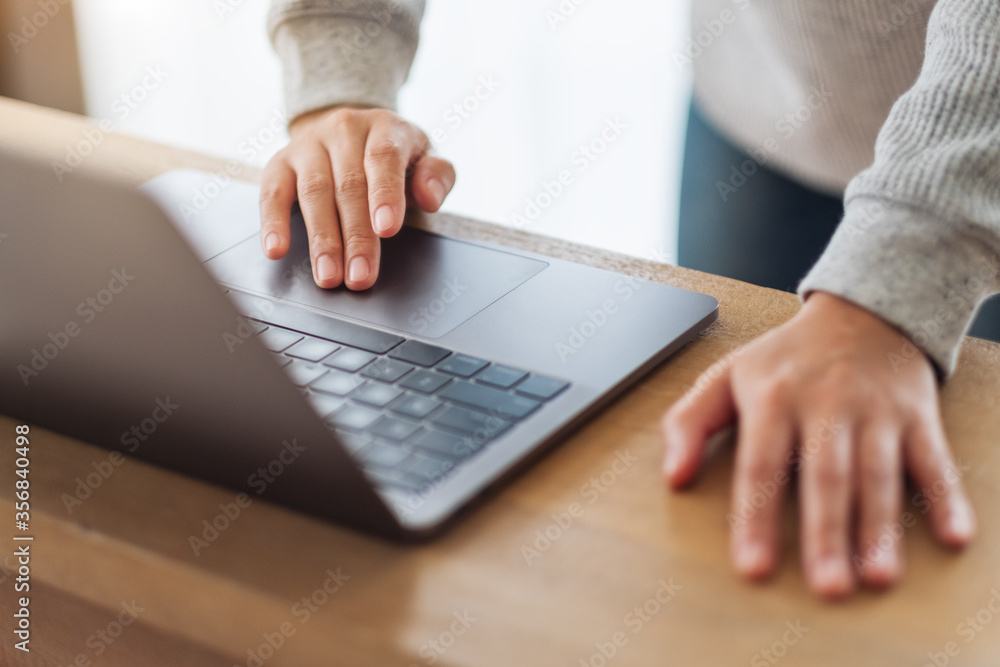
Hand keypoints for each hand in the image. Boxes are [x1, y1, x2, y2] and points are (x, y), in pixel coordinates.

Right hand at [259, 106, 455, 289]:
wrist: (348, 130)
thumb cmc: (391, 155)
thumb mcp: (425, 157)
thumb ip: (437, 176)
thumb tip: (430, 198)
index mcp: (384, 126)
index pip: (384, 158)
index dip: (385, 195)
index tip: (387, 229)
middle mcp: (343, 129)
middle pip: (349, 186)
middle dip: (355, 236)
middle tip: (360, 275)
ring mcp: (308, 145)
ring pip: (313, 193)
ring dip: (321, 240)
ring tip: (329, 276)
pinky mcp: (280, 162)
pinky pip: (272, 193)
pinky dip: (273, 222)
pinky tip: (277, 249)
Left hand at [661, 291, 975, 597]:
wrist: (861, 310)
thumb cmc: (786, 357)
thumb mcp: (726, 376)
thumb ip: (690, 423)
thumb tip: (673, 476)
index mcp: (773, 397)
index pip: (761, 464)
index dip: (757, 517)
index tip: (755, 567)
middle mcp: (826, 403)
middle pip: (825, 475)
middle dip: (826, 533)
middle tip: (827, 586)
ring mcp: (875, 410)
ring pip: (878, 473)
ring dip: (880, 526)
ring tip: (877, 575)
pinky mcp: (916, 416)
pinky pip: (934, 459)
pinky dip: (946, 497)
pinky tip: (953, 535)